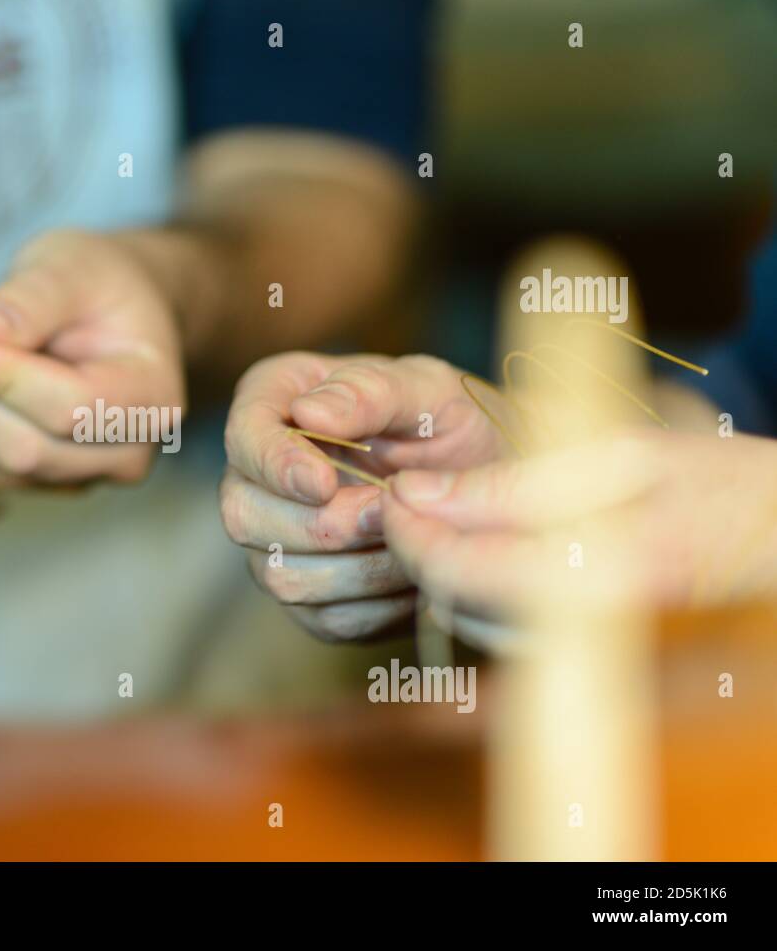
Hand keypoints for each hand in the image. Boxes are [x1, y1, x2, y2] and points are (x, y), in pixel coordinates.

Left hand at [0, 229, 185, 486]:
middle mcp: (128, 454)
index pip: (71, 409)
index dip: (5, 380)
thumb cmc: (100, 287)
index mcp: (153, 398)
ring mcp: (85, 476)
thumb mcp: (72, 267)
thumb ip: (30, 299)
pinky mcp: (44, 483)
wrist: (115, 316)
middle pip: (28, 449)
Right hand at [220, 351, 502, 640]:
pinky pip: (323, 618)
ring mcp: (274, 542)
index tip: (324, 483)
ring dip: (356, 568)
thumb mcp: (425, 390)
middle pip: (244, 516)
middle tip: (389, 512)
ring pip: (280, 576)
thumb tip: (309, 412)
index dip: (275, 466)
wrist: (487, 489)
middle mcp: (257, 477)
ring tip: (413, 538)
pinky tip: (411, 573)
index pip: (242, 439)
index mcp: (274, 405)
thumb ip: (369, 392)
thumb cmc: (450, 424)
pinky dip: (375, 604)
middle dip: (322, 524)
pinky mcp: (309, 596)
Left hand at [382, 430, 776, 622]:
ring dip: (441, 568)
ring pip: (470, 619)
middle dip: (416, 547)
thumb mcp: (614, 457)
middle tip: (410, 494)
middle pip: (452, 601)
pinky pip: (502, 628)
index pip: (453, 571)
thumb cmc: (711, 483)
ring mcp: (583, 648)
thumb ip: (507, 484)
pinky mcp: (583, 650)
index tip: (395, 488)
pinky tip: (483, 543)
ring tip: (440, 511)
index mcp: (589, 577)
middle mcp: (580, 630)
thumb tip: (416, 492)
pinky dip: (476, 587)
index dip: (407, 529)